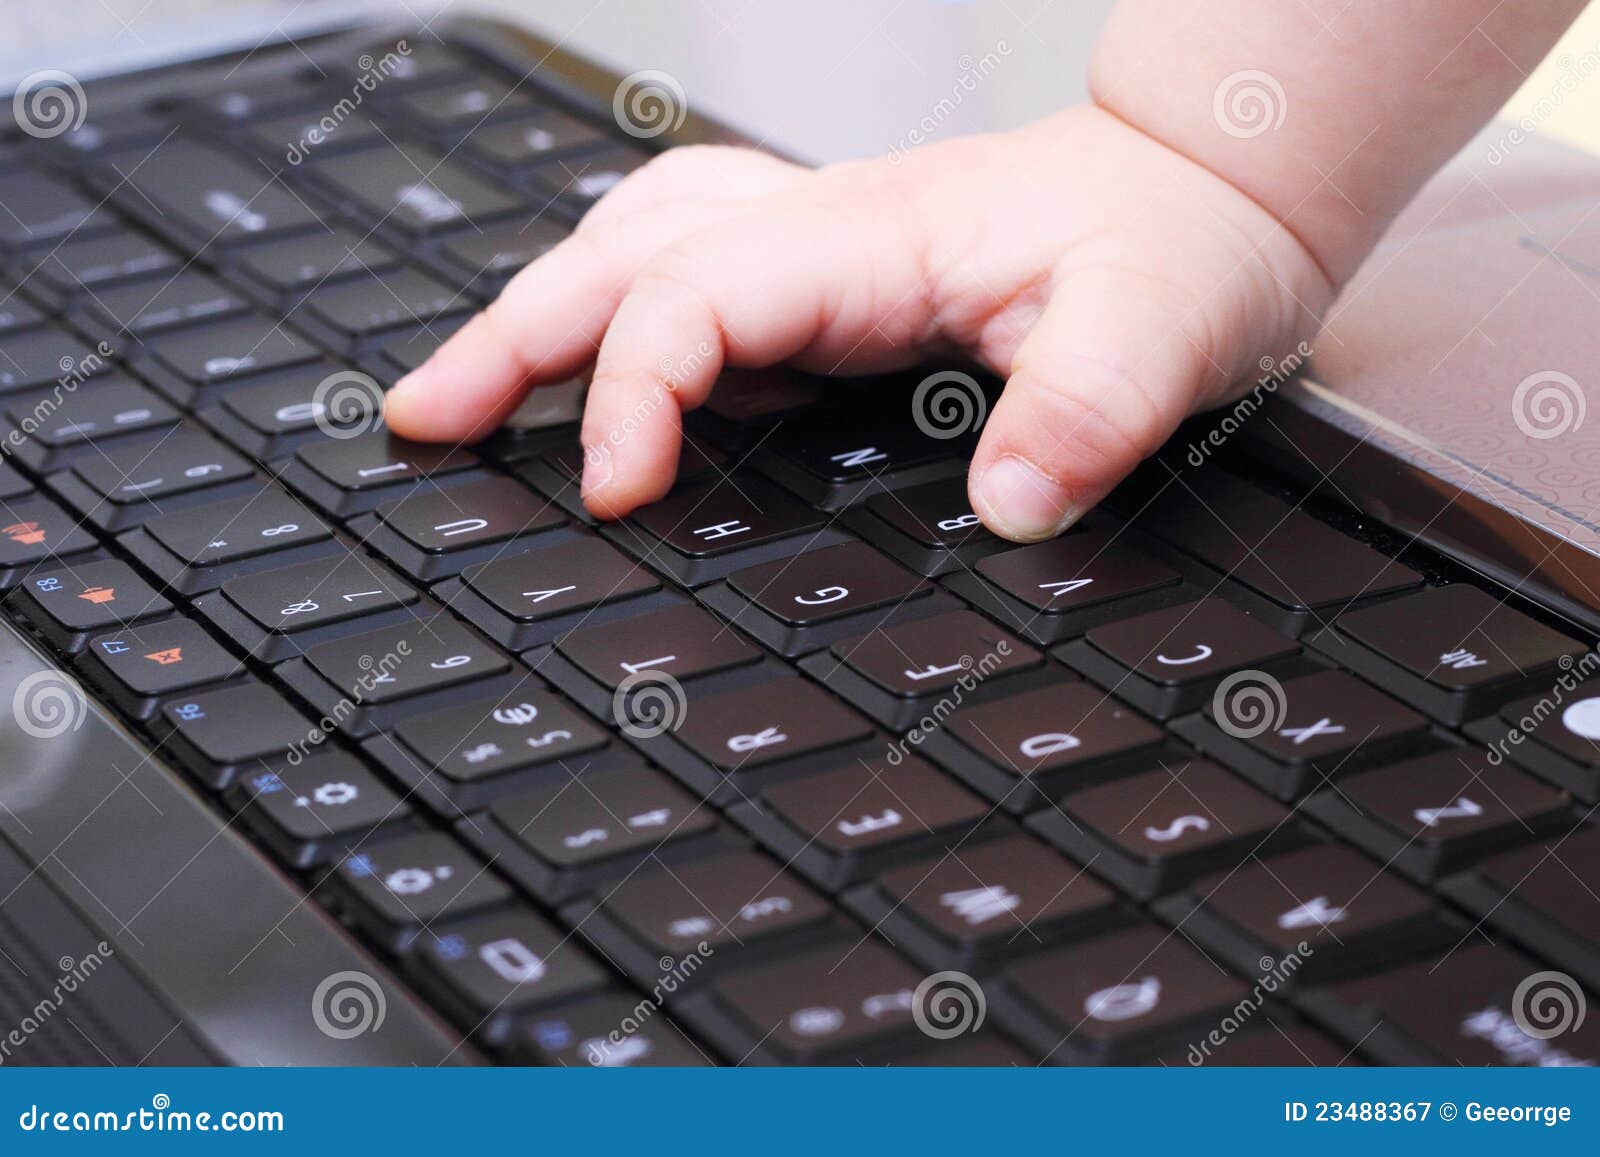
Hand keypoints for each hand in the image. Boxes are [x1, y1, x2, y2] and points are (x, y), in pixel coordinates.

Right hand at [383, 106, 1331, 540]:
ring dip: (539, 314)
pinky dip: (615, 317)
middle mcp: (823, 231)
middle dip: (507, 339)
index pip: (697, 295)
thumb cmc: (1181, 248)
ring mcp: (819, 251)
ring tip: (465, 393)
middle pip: (621, 259)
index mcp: (873, 236)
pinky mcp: (829, 281)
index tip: (614, 493)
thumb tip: (1007, 507)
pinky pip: (686, 277)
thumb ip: (1086, 413)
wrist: (1208, 195)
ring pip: (635, 253)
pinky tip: (599, 365)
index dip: (631, 390)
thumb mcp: (1163, 332)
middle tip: (419, 421)